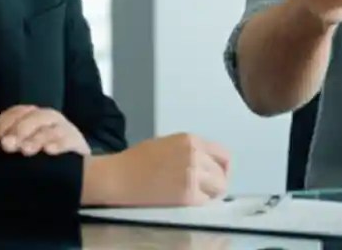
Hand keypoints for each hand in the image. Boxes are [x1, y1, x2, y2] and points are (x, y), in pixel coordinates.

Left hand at [0, 105, 89, 156]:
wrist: (76, 165)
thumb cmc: (42, 150)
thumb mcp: (19, 141)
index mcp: (31, 115)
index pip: (14, 113)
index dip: (0, 125)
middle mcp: (47, 117)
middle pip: (31, 119)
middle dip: (17, 132)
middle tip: (6, 146)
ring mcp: (63, 128)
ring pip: (49, 130)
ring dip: (36, 140)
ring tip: (26, 151)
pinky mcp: (77, 142)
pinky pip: (68, 140)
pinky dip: (59, 145)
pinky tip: (50, 152)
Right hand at [82, 133, 230, 206]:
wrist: (119, 177)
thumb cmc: (137, 161)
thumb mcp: (168, 144)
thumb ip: (189, 151)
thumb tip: (205, 164)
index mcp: (190, 140)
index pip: (222, 154)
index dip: (222, 167)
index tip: (216, 175)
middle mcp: (195, 155)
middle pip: (222, 172)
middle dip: (216, 182)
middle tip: (205, 190)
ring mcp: (193, 174)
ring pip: (218, 187)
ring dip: (211, 193)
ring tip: (196, 196)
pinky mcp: (187, 194)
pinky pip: (205, 201)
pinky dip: (200, 202)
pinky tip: (187, 201)